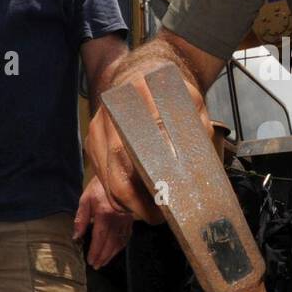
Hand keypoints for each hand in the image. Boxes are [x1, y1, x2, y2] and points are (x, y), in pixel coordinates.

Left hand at [73, 176, 132, 267]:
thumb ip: (81, 219)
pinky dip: (121, 246)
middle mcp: (117, 219)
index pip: (100, 238)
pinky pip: (127, 236)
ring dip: (112, 254)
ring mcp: (126, 220)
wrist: (116, 176)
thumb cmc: (98, 187)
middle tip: (96, 265)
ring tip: (104, 262)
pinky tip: (115, 251)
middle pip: (111, 243)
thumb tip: (76, 237)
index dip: (95, 251)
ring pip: (120, 242)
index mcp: (105, 214)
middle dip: (103, 256)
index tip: (90, 260)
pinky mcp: (131, 219)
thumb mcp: (85, 200)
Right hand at [84, 67, 212, 223]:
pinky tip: (137, 199)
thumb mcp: (192, 104)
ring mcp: (98, 128)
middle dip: (136, 203)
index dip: (148, 182)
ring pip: (106, 178)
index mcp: (140, 99)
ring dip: (126, 202)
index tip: (164, 201)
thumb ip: (196, 129)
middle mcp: (112, 113)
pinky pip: (101, 175)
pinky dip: (117, 193)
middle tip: (158, 217)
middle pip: (117, 170)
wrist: (142, 73)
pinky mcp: (92, 140)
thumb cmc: (172, 92)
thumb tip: (199, 168)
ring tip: (152, 212)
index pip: (139, 149)